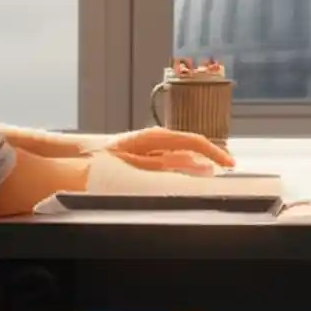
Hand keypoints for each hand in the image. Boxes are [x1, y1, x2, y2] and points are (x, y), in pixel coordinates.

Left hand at [102, 126, 234, 174]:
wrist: (79, 160)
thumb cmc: (106, 164)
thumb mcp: (140, 168)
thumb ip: (171, 166)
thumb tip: (200, 166)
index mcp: (157, 137)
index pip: (195, 141)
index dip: (216, 152)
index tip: (230, 165)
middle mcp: (156, 136)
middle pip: (192, 144)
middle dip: (211, 155)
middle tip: (227, 169)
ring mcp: (151, 142)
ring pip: (183, 150)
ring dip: (199, 161)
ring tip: (212, 173)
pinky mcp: (146, 150)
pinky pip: (172, 156)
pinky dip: (185, 164)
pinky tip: (188, 173)